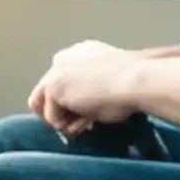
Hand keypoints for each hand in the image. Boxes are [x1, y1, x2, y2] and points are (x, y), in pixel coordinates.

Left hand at [27, 42, 144, 133]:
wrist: (134, 81)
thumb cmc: (131, 84)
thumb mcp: (108, 86)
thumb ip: (89, 95)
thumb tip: (80, 115)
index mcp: (81, 53)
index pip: (64, 81)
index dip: (71, 102)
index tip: (86, 116)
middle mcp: (64, 58)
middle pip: (47, 91)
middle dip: (61, 112)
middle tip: (76, 126)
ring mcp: (56, 72)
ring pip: (45, 105)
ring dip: (61, 120)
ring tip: (80, 127)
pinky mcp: (53, 88)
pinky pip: (51, 117)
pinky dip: (65, 124)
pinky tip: (82, 122)